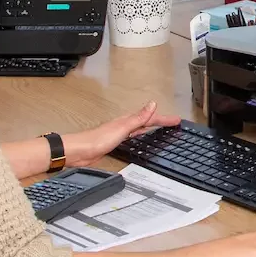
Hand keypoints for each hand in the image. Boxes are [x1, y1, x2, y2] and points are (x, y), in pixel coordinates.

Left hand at [65, 102, 179, 166]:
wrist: (79, 152)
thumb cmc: (97, 140)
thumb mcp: (122, 128)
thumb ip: (138, 117)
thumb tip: (152, 104)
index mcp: (127, 121)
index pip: (150, 118)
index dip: (164, 119)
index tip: (176, 120)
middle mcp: (124, 126)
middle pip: (146, 121)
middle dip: (160, 121)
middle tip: (172, 122)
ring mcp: (119, 134)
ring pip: (139, 128)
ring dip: (150, 126)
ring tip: (160, 126)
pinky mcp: (114, 143)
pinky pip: (132, 137)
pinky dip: (140, 135)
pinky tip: (139, 138)